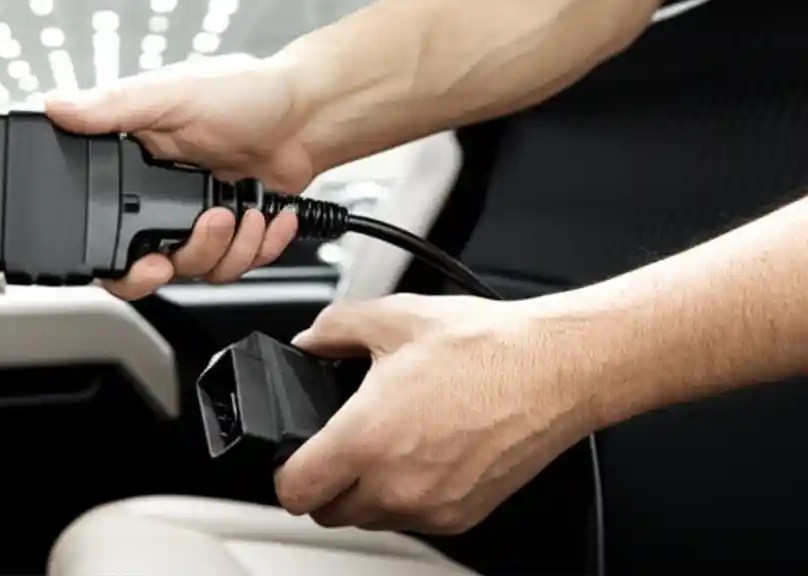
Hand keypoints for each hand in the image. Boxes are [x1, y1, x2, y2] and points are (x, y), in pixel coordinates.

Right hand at [45, 53, 315, 299]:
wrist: (307, 111)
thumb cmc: (243, 92)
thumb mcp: (168, 93)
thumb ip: (111, 108)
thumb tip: (55, 106)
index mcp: (134, 167)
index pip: (103, 229)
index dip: (119, 262)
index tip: (146, 262)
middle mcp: (161, 198)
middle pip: (151, 265)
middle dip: (183, 258)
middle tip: (203, 235)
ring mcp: (199, 219)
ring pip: (199, 269)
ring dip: (228, 247)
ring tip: (241, 210)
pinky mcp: (236, 232)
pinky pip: (238, 265)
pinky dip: (259, 247)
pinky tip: (266, 217)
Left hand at [274, 294, 594, 533]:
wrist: (552, 369)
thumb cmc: (483, 347)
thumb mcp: (391, 317)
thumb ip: (332, 329)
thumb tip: (309, 342)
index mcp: (365, 440)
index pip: (294, 491)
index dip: (284, 471)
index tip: (293, 454)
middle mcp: (395, 485)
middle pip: (327, 512)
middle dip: (323, 482)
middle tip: (336, 445)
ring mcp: (430, 507)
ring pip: (369, 519)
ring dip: (363, 491)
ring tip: (383, 443)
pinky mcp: (461, 516)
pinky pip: (411, 519)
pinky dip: (403, 496)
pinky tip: (418, 453)